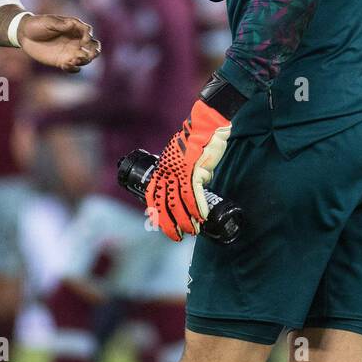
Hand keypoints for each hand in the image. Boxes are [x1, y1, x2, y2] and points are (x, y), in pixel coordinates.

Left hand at [18, 13, 99, 72]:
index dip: (89, 37)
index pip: (88, 32)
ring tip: (73, 61)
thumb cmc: (37, 24)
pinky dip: (74, 68)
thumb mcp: (48, 21)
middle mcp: (75, 40)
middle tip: (88, 55)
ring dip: (84, 61)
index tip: (83, 41)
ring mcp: (69, 51)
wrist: (24, 35)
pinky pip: (73, 67)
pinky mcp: (62, 61)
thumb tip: (72, 25)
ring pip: (86, 58)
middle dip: (95, 51)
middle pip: (93, 46)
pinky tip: (66, 66)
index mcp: (73, 28)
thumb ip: (61, 24)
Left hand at [145, 99, 231, 241]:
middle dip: (170, 224)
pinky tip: (202, 218)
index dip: (157, 214)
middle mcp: (167, 171)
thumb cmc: (198, 141)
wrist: (207, 125)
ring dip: (186, 220)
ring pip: (179, 203)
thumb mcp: (184, 160)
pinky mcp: (193, 170)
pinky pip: (193, 194)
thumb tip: (193, 193)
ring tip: (193, 231)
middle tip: (178, 236)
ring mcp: (179, 171)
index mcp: (162, 169)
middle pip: (164, 205)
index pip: (153, 196)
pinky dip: (198, 208)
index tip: (163, 227)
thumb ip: (185, 175)